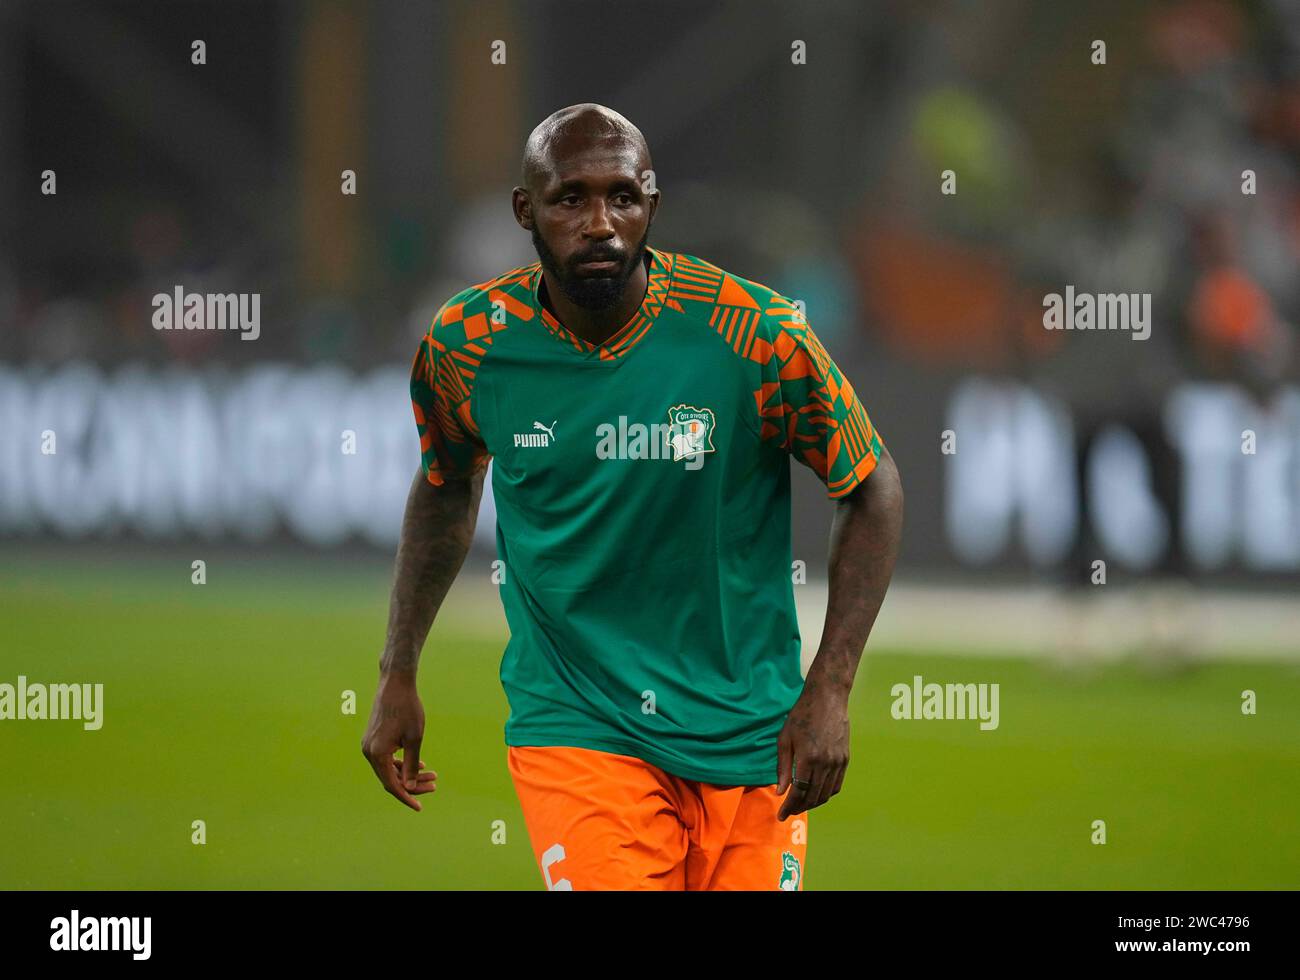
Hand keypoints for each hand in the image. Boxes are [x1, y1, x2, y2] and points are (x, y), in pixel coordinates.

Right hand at [361, 669, 436, 810]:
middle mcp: (368, 751)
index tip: (420, 807)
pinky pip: (386, 758)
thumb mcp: (414, 738)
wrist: (395, 683)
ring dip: (408, 773)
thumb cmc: (407, 708)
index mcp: (377, 754)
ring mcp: (369, 745)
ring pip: (389, 768)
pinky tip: (420, 764)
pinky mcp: (373, 739)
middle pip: (390, 778)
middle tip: (434, 785)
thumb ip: (411, 764)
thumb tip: (409, 788)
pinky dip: (401, 763)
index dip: (407, 797)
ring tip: (432, 775)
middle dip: (412, 784)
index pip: (391, 785)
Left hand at [775, 675, 849, 819]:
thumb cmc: (801, 716)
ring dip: (813, 803)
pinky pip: (836, 785)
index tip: (781, 815)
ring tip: (800, 805)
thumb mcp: (785, 739)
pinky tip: (816, 794)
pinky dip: (826, 794)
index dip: (789, 806)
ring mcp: (838, 762)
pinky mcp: (845, 759)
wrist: (827, 699)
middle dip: (800, 808)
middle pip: (813, 796)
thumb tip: (781, 791)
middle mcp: (826, 763)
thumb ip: (783, 767)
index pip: (799, 792)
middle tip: (789, 811)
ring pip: (826, 794)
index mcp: (808, 758)